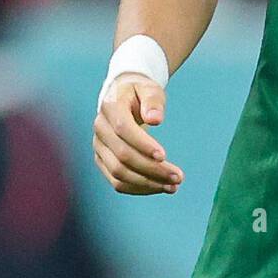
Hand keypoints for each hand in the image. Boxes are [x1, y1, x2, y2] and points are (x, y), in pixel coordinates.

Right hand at [93, 73, 183, 195]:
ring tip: (173, 186)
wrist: (123, 98)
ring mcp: (99, 147)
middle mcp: (100, 129)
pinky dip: (139, 188)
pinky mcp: (103, 161)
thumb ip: (153, 101)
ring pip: (119, 173)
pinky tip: (160, 187)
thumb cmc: (140, 93)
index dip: (142, 144)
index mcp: (110, 107)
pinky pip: (117, 182)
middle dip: (151, 169)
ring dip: (147, 183)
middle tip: (178, 177)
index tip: (164, 155)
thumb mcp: (149, 89)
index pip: (123, 129)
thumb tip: (155, 119)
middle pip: (122, 156)